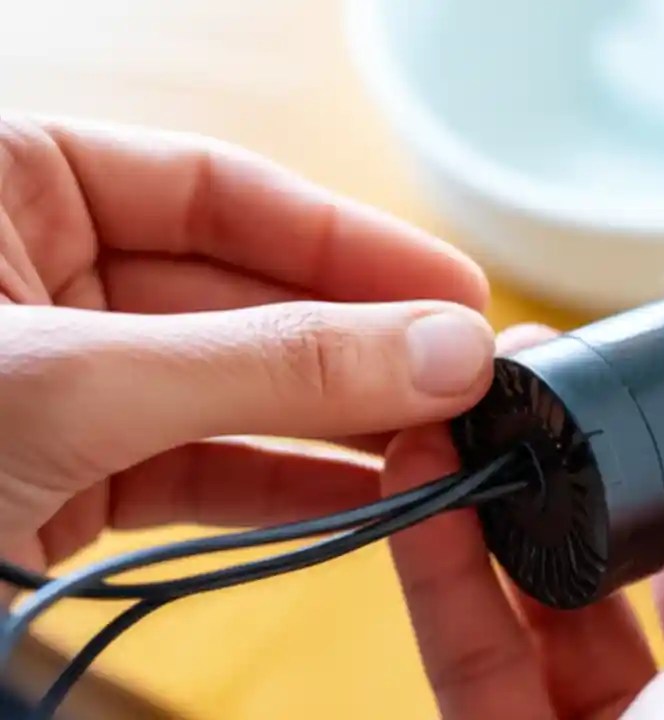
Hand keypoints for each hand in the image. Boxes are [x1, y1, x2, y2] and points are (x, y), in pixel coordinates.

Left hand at [0, 115, 493, 602]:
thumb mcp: (69, 386)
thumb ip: (267, 365)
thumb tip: (436, 347)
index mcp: (10, 184)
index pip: (223, 189)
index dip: (352, 242)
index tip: (454, 290)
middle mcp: (38, 271)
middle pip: (246, 292)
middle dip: (357, 344)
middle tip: (465, 379)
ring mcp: (62, 378)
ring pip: (234, 385)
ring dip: (337, 421)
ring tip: (436, 440)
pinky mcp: (67, 473)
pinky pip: (201, 465)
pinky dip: (284, 486)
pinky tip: (365, 495)